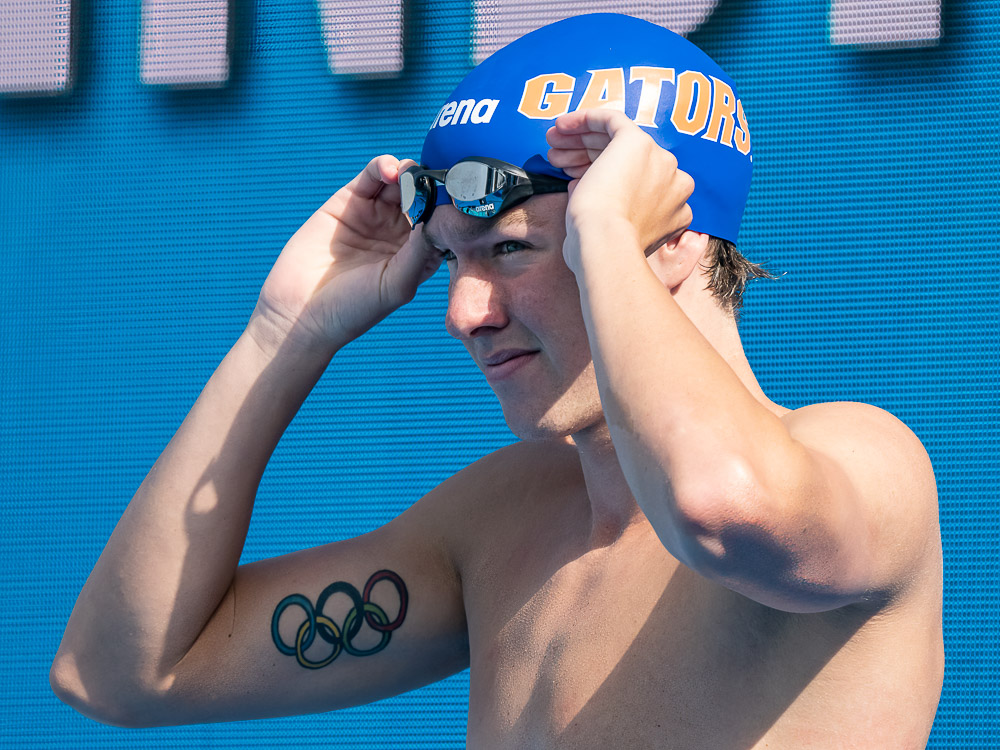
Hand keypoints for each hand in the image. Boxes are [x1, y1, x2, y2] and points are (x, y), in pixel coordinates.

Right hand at [251, 155, 442, 355]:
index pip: (444, 223)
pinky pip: (373, 175)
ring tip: (412, 175)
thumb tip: (439, 217)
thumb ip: (420, 252)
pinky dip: (385, 166)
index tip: (464, 196)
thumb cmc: (354, 309)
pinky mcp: (350, 201)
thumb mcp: (396, 284)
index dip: (453, 208)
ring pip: (402, 181)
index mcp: (420, 256)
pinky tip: (392, 170)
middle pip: (426, 197)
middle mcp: (402, 233)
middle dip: (435, 184)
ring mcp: (376, 215)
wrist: (300, 311)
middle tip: (440, 179)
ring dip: (412, 172)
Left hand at [546, 109, 693, 260]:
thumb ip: (602, 210)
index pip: (635, 183)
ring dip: (581, 140)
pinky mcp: (639, 144)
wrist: (606, 244)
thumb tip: (579, 187)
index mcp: (673, 210)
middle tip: (557, 157)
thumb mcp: (605, 232)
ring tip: (552, 145)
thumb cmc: (599, 250)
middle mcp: (674, 184)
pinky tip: (561, 124)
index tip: (570, 178)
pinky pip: (613, 120)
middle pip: (628, 161)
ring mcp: (661, 162)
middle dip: (587, 156)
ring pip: (618, 141)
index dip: (600, 177)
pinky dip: (586, 119)